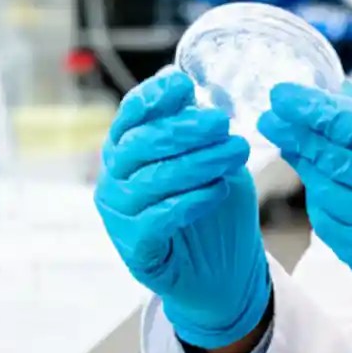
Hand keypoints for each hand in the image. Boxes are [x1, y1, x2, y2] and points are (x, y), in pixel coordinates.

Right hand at [94, 70, 270, 348]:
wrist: (219, 269)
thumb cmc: (211, 203)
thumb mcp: (211, 154)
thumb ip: (198, 123)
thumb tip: (197, 83)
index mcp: (128, 145)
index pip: (132, 113)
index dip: (153, 97)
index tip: (182, 84)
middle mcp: (116, 175)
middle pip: (140, 144)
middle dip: (183, 129)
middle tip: (222, 121)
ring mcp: (119, 212)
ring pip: (151, 180)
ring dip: (197, 163)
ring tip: (235, 153)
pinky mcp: (133, 247)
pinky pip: (157, 219)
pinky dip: (190, 201)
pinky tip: (217, 190)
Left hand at [258, 82, 351, 336]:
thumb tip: (334, 95)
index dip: (314, 110)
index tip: (283, 95)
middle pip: (335, 161)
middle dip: (297, 136)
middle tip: (269, 117)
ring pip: (326, 197)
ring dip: (309, 172)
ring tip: (299, 149)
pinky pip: (333, 231)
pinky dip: (324, 207)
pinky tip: (324, 190)